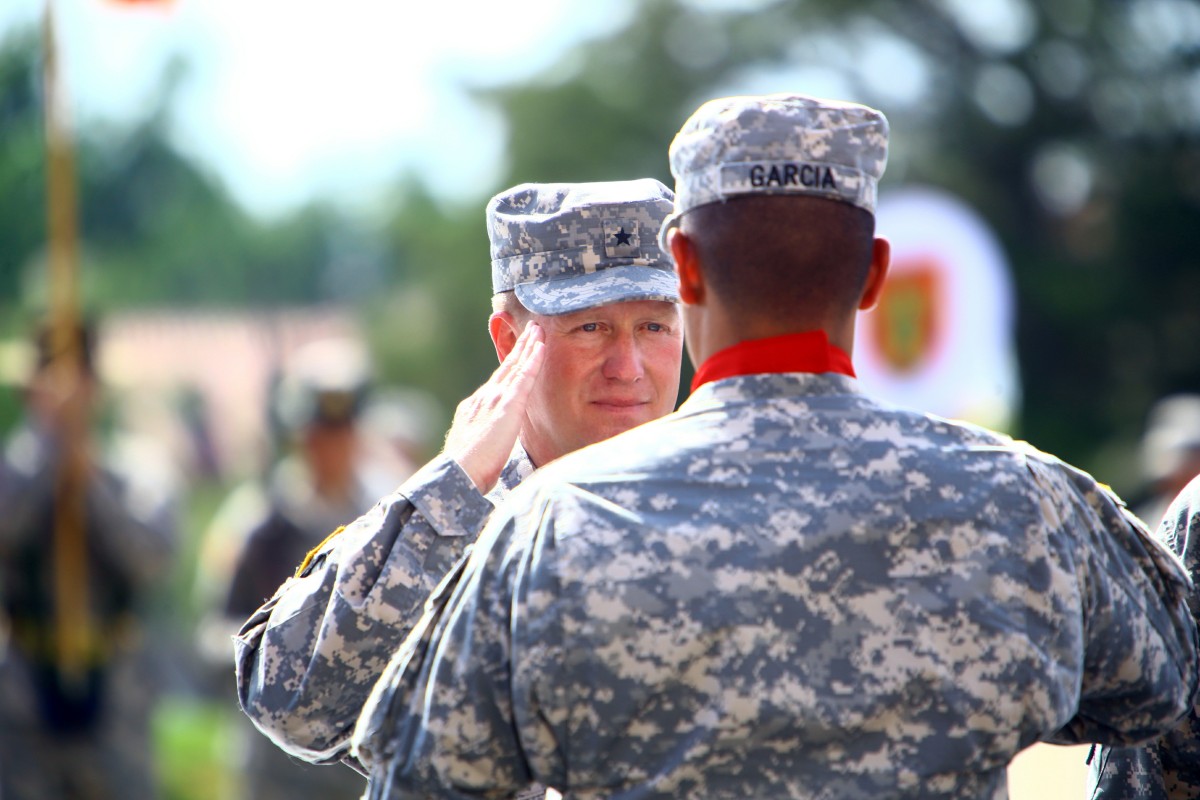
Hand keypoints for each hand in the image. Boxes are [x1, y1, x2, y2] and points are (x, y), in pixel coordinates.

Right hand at [443, 322, 544, 492]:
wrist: (458, 472)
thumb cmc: (466, 471)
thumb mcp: (473, 450)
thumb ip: (482, 441)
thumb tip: (489, 447)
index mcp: (474, 408)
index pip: (496, 382)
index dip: (508, 366)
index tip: (516, 352)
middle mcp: (484, 397)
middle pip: (505, 368)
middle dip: (518, 348)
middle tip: (530, 329)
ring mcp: (495, 398)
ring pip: (515, 366)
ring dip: (528, 346)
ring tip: (538, 330)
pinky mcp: (507, 404)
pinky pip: (524, 376)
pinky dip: (533, 359)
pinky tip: (541, 346)